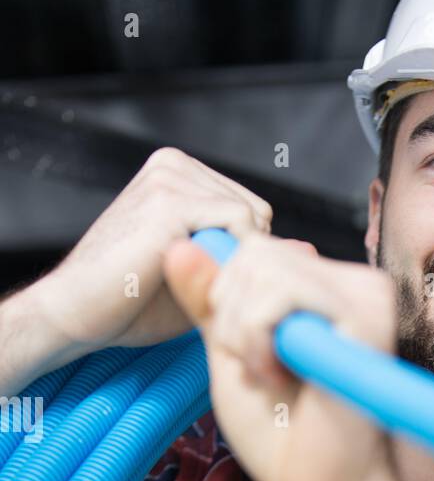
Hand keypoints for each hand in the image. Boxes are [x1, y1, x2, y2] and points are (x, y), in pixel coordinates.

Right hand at [32, 147, 271, 363]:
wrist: (76, 315)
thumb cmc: (130, 303)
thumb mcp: (204, 277)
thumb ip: (250, 260)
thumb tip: (310, 251)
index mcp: (178, 174)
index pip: (251, 209)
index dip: (243, 256)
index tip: (216, 286)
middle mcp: (174, 165)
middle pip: (258, 212)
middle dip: (242, 259)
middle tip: (206, 292)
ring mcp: (171, 178)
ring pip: (252, 220)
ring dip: (234, 265)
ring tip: (194, 289)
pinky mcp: (170, 202)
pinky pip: (239, 226)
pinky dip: (231, 261)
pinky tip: (196, 283)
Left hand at [163, 233, 413, 480]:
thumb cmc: (285, 438)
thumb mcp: (231, 356)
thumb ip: (209, 302)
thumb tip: (179, 246)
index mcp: (329, 291)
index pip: (257, 250)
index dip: (227, 299)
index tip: (246, 356)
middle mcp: (356, 285)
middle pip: (256, 251)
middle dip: (231, 314)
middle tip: (256, 370)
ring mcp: (367, 296)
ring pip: (264, 266)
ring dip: (244, 331)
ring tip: (270, 376)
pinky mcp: (367, 317)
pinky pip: (281, 293)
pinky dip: (259, 338)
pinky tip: (280, 377)